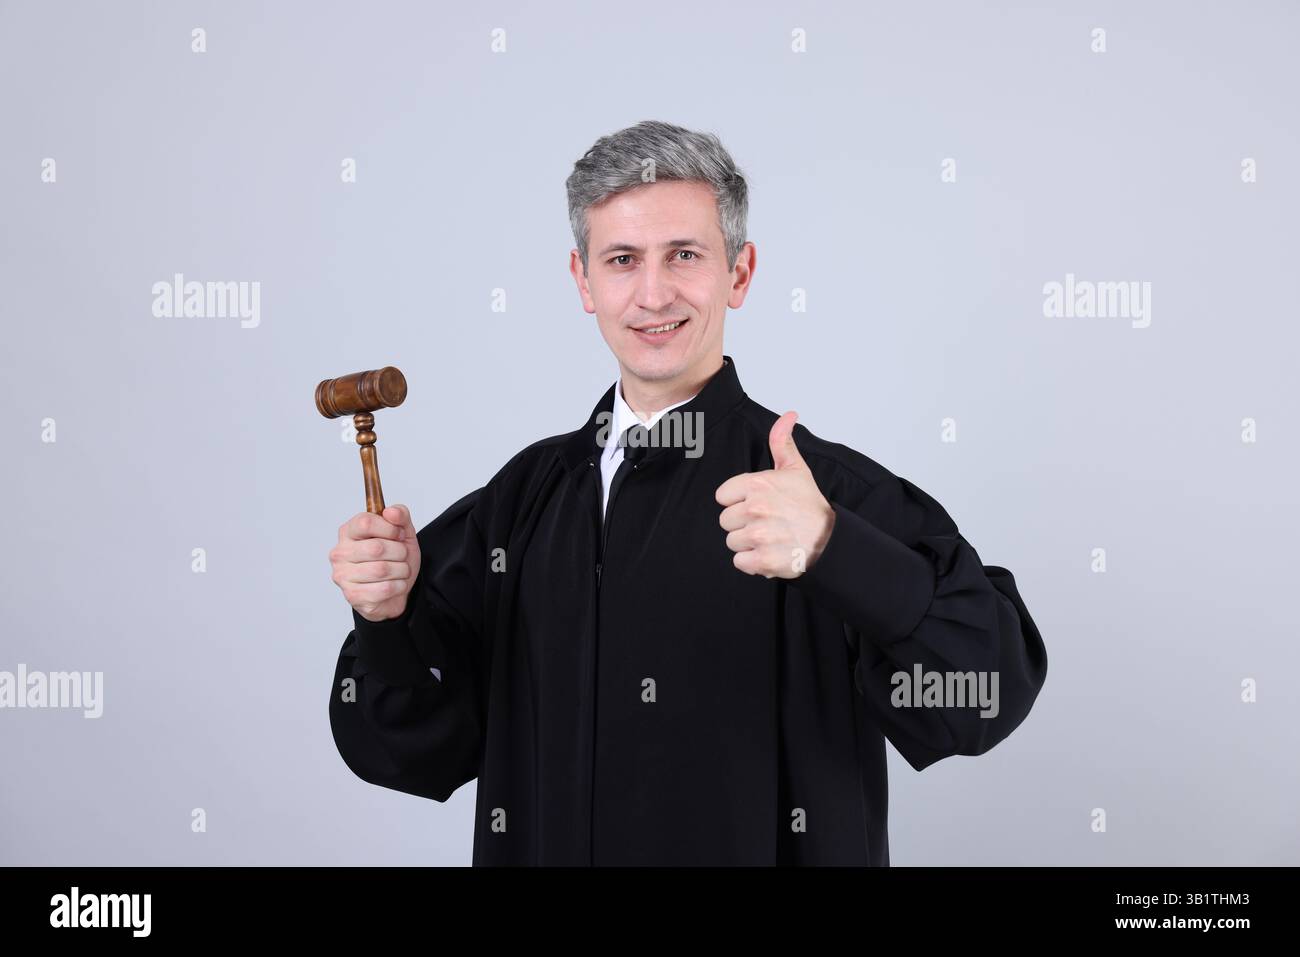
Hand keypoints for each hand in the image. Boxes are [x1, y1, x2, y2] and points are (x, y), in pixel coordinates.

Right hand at [330, 504, 420, 621]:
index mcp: (348, 532)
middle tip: (402, 556)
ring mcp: (343, 575)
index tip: (398, 535)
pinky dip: (398, 586)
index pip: (365, 522)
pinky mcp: (352, 595)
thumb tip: (390, 512)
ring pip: (382, 569)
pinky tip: (396, 585)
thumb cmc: (394, 559)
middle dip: (400, 552)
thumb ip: (400, 515)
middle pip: (377, 548)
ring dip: (401, 570)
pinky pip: (384, 589)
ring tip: (400, 571)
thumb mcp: (402, 533)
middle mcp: (340, 553)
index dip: (389, 528)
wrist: (396, 591)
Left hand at [715, 411, 835, 578]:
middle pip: (725, 520)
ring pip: (732, 542)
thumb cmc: (810, 506)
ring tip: (770, 538)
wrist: (830, 540)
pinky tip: (769, 553)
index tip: (757, 504)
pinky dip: (752, 562)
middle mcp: (755, 509)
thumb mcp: (797, 470)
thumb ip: (782, 442)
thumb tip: (787, 416)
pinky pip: (739, 562)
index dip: (738, 501)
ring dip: (748, 544)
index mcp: (758, 484)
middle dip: (743, 524)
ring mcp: (758, 536)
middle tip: (767, 522)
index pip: (722, 496)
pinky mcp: (762, 560)